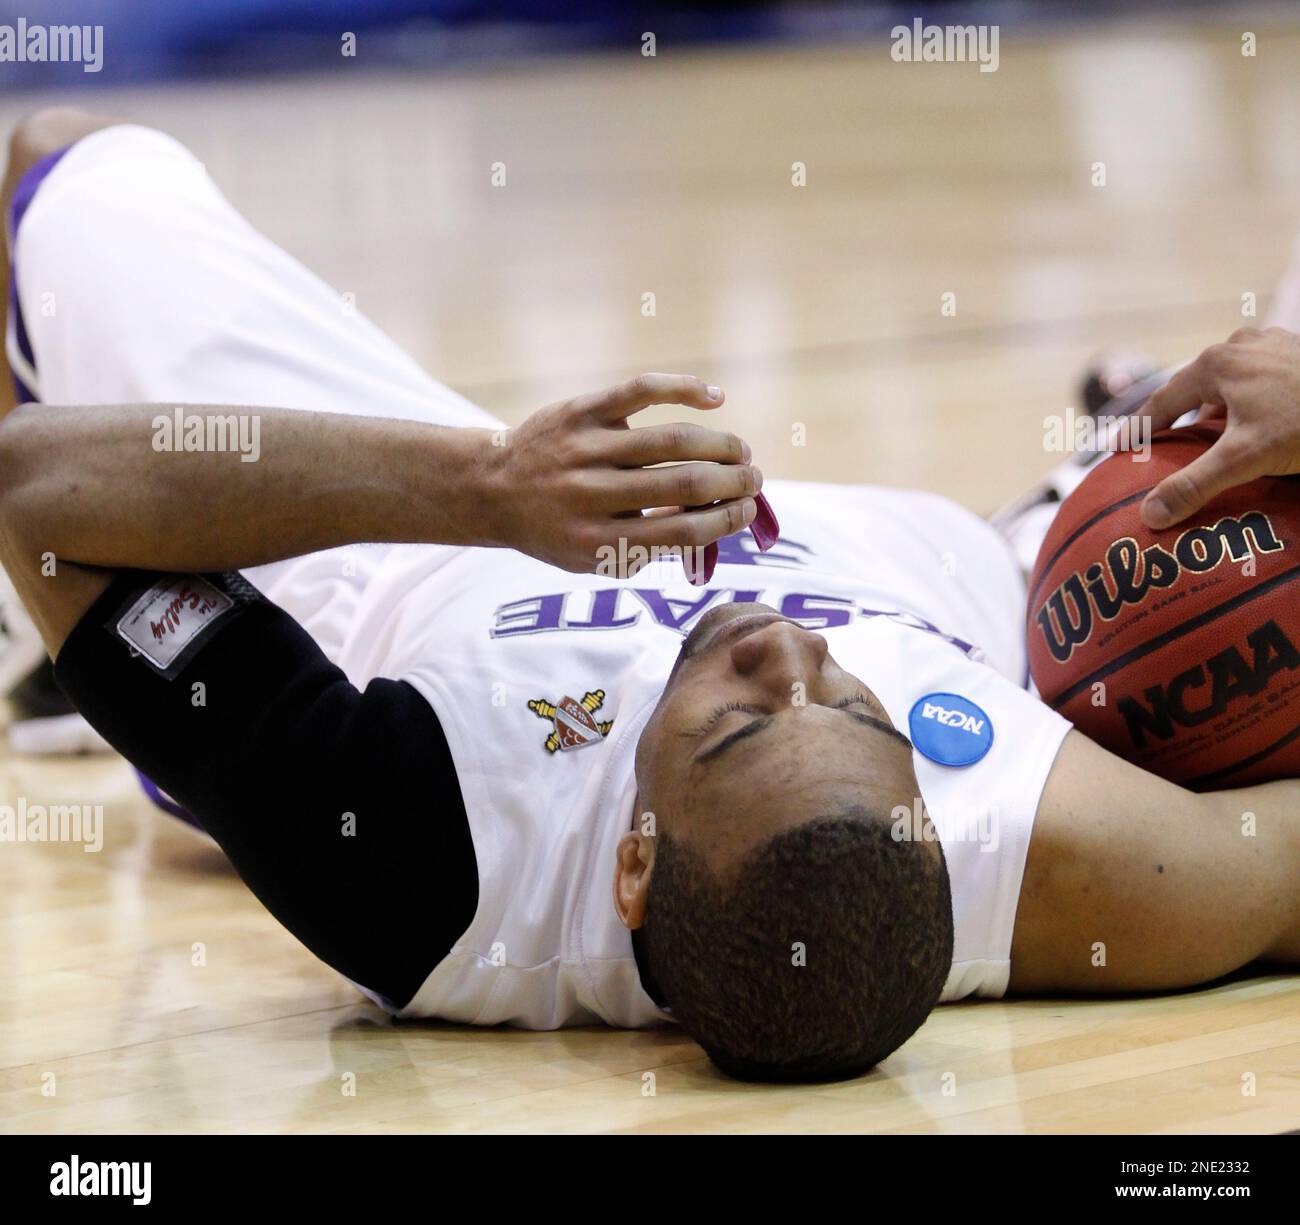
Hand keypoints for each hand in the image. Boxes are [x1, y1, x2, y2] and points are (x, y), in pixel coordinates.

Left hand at [481, 373, 760, 572]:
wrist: (492, 489)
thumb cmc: (558, 529)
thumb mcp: (595, 558)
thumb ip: (650, 546)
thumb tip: (717, 521)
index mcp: (597, 542)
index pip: (682, 530)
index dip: (725, 519)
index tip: (746, 510)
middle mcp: (590, 496)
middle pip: (684, 483)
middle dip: (732, 480)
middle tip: (754, 479)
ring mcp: (586, 449)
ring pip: (671, 440)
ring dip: (720, 444)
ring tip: (741, 451)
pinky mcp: (580, 411)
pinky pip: (641, 391)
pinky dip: (684, 390)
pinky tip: (714, 398)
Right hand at [1134, 327, 1299, 527]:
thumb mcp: (1246, 459)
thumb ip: (1194, 485)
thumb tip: (1149, 516)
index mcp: (1216, 364)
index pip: (1161, 401)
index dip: (1138, 428)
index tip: (1118, 449)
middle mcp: (1240, 344)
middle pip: (1194, 385)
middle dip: (1176, 414)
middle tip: (1162, 444)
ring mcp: (1273, 344)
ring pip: (1229, 378)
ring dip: (1214, 404)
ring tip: (1211, 434)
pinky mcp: (1299, 353)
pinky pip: (1258, 377)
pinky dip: (1246, 399)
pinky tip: (1257, 421)